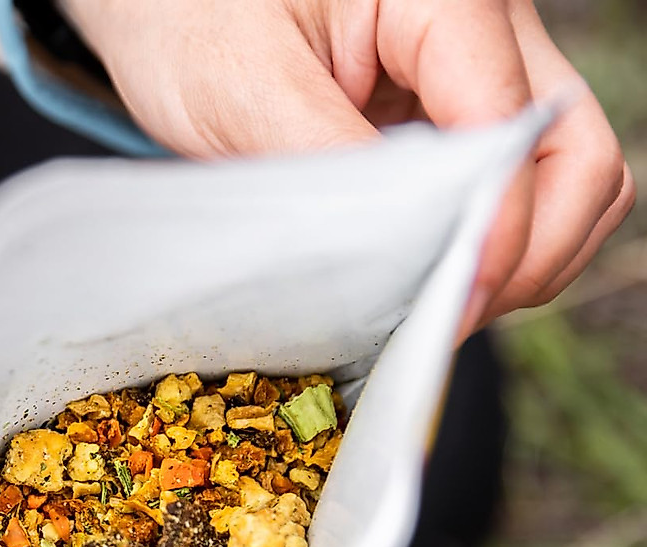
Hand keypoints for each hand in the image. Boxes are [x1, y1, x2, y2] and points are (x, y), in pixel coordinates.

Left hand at [63, 0, 634, 332]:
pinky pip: (512, 191)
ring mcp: (480, 75)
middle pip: (573, 159)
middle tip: (440, 320)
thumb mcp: (243, 89)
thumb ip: (327, 167)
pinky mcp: (455, 117)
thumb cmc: (191, 19)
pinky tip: (423, 278)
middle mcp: (485, 30)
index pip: (512, 129)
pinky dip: (486, 246)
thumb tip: (393, 258)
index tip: (443, 309)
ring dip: (516, 258)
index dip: (492, 233)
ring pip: (563, 180)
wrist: (169, 8)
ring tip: (430, 307)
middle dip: (522, 256)